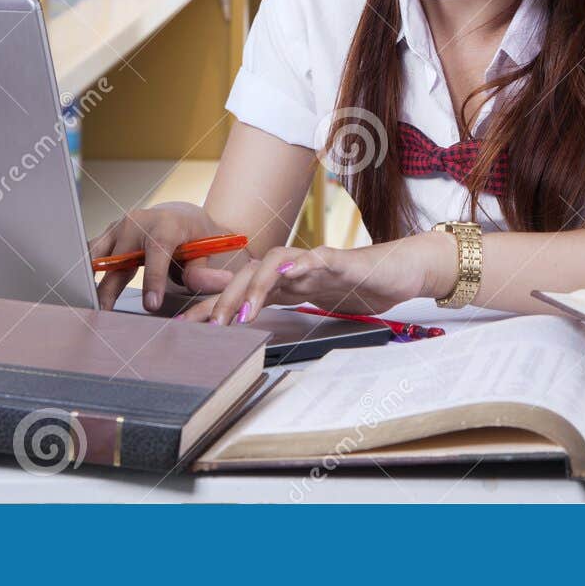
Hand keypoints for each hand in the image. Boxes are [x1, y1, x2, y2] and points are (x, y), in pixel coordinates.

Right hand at [87, 200, 249, 311]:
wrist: (185, 216)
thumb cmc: (198, 236)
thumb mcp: (209, 250)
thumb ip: (206, 270)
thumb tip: (220, 283)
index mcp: (166, 224)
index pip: (157, 252)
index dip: (153, 280)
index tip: (151, 305)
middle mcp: (138, 222)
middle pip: (118, 258)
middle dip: (108, 288)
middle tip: (103, 316)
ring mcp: (119, 226)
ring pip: (96, 256)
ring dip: (88, 281)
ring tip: (85, 308)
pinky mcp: (107, 234)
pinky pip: (91, 256)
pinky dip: (85, 274)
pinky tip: (80, 295)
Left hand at [178, 232, 453, 324]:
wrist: (398, 270)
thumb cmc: (357, 286)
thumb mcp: (313, 302)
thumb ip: (283, 304)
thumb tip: (247, 324)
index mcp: (285, 281)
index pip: (240, 291)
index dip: (212, 306)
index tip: (186, 327)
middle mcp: (293, 268)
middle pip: (248, 274)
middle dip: (225, 300)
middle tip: (211, 327)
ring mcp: (315, 261)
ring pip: (274, 264)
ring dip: (255, 287)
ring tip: (245, 312)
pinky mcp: (341, 260)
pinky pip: (317, 258)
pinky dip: (301, 264)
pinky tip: (287, 271)